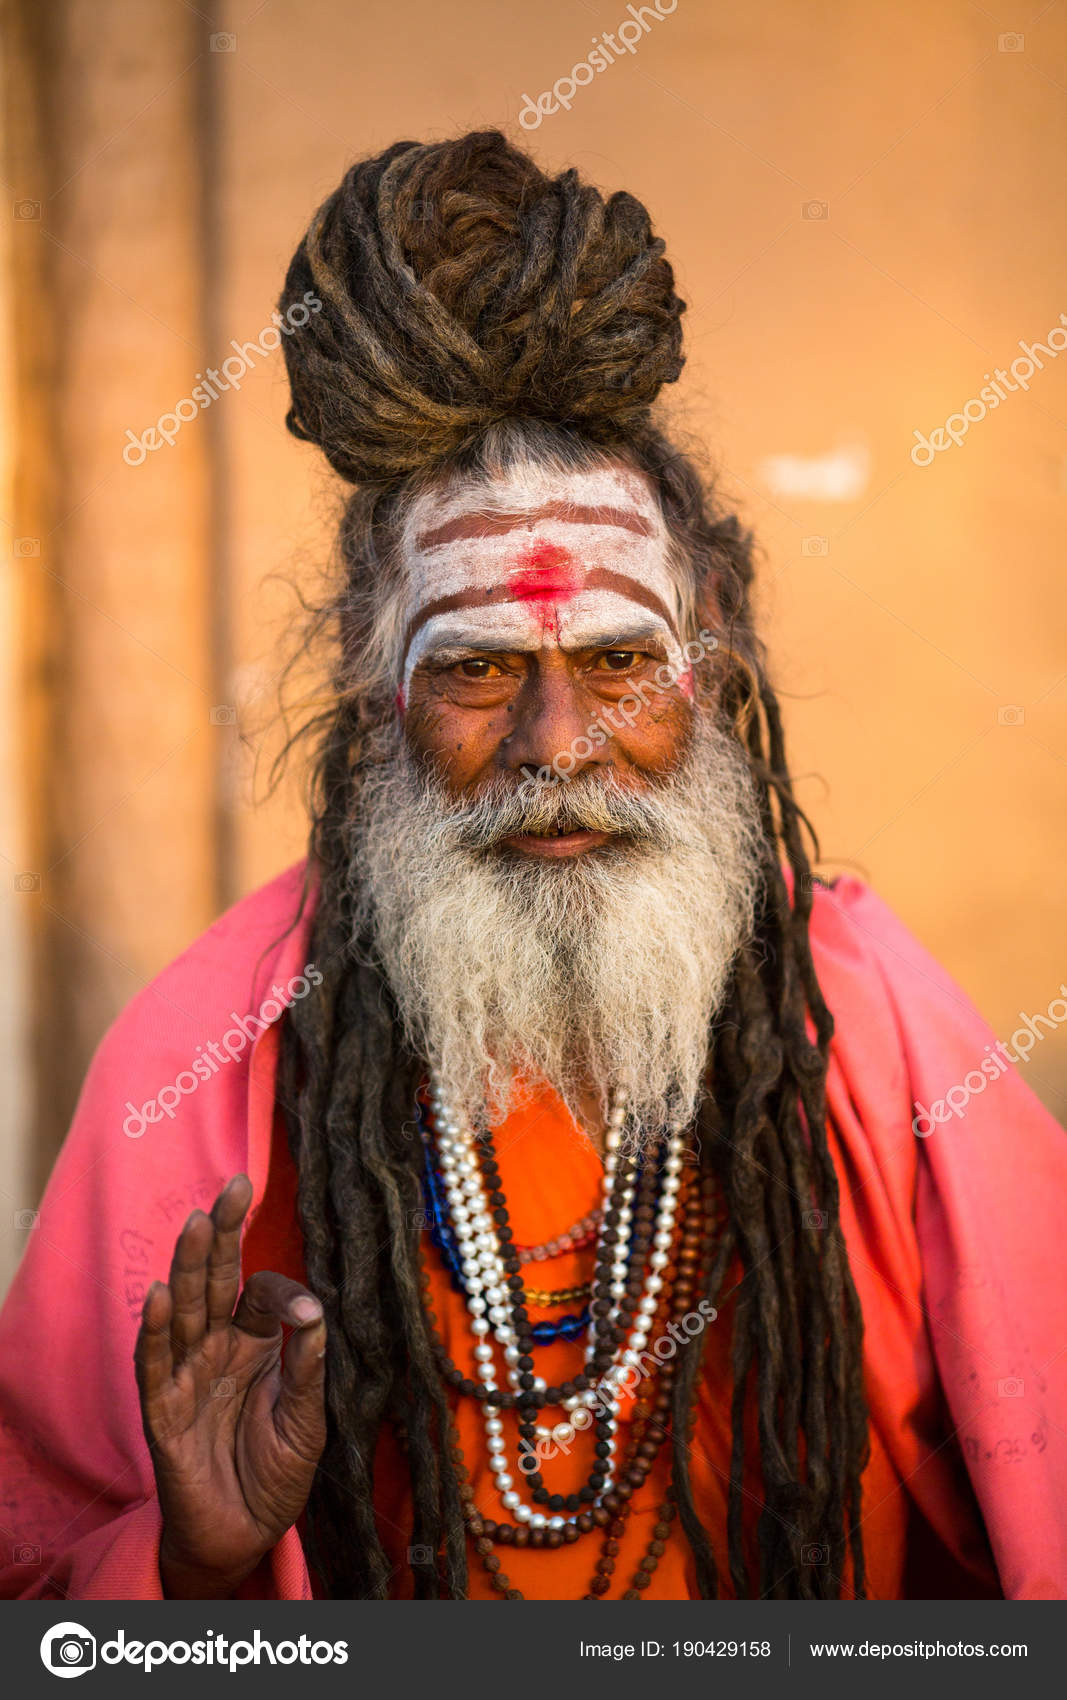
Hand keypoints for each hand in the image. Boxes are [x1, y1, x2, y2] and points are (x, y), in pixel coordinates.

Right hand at [134, 1174, 326, 1597]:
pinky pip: (155, 1365)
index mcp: (254, 1342)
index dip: (284, 1293)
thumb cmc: (274, 1473)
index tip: (307, 1311)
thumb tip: (315, 1310)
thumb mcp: (307, 1420)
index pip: (261, 1293)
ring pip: (184, 1310)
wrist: (244, 1535)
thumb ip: (308, 1368)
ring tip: (197, 1223)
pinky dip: (156, 1331)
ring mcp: (187, 1374)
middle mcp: (217, 1347)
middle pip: (216, 1280)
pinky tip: (161, 1293)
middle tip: (235, 1185)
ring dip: (188, 1267)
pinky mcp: (163, 1410)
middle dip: (223, 1233)